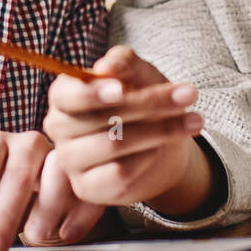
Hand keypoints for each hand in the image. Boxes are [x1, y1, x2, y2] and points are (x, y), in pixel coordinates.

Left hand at [0, 130, 104, 250]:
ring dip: (46, 207)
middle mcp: (27, 143)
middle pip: (18, 173)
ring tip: (34, 236)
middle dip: (4, 216)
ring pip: (58, 171)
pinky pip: (87, 189)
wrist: (30, 192)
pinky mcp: (85, 173)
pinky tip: (66, 235)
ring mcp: (59, 155)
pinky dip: (80, 213)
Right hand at [44, 46, 206, 208]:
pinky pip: (119, 172)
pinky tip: (162, 148)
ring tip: (191, 122)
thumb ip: (125, 64)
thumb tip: (107, 67)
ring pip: (112, 144)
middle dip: (149, 104)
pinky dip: (148, 157)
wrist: (161, 148)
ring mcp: (70, 160)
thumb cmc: (144, 105)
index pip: (68, 93)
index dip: (93, 92)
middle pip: (98, 118)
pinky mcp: (87, 187)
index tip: (121, 89)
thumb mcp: (141, 76)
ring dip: (159, 131)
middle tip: (189, 94)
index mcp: (64, 94)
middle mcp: (59, 126)